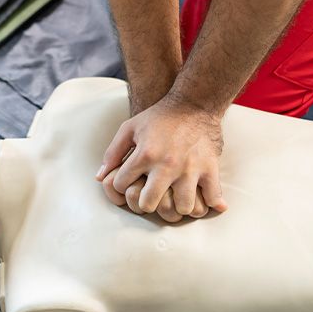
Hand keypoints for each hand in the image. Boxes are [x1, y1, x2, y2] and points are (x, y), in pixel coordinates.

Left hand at [96, 95, 227, 217]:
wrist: (193, 104)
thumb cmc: (158, 117)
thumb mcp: (129, 128)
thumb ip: (113, 153)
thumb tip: (100, 177)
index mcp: (145, 154)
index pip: (122, 185)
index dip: (121, 185)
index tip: (128, 181)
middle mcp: (167, 165)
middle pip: (149, 203)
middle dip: (145, 203)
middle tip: (149, 196)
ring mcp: (190, 169)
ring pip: (182, 207)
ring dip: (177, 206)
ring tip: (174, 197)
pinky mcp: (210, 169)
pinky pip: (212, 198)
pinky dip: (208, 203)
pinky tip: (200, 197)